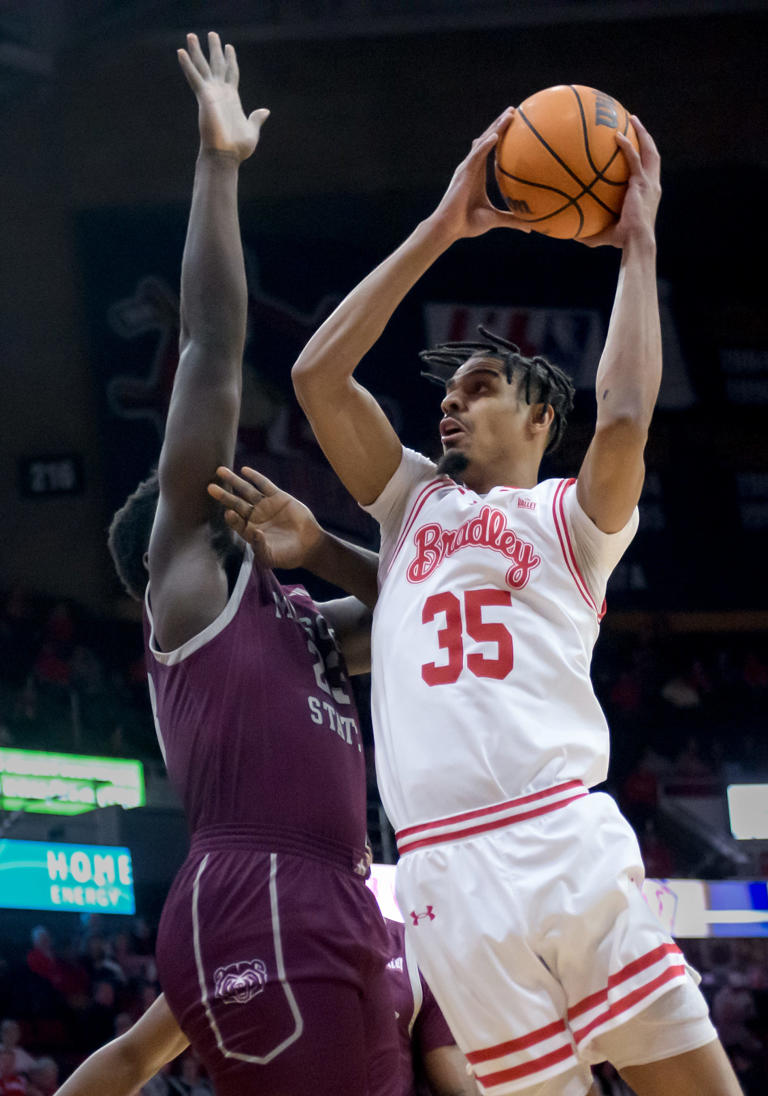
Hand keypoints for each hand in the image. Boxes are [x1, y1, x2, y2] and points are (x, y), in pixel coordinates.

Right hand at [178, 32, 268, 160]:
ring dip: (197, 51)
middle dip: (214, 49)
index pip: (231, 73)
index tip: (229, 47)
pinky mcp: (204, 97)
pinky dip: (187, 65)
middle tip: (212, 34)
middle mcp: (220, 93)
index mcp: (232, 98)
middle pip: (217, 65)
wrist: (225, 155)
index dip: (230, 60)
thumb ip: (256, 118)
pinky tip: (181, 52)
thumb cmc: (237, 148)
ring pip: (203, 67)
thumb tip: (265, 111)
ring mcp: (211, 94)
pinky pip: (194, 77)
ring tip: (192, 35)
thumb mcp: (252, 130)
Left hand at [207, 466, 323, 569]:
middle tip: (210, 488)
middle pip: (235, 503)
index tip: (228, 513)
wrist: (309, 546)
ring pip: (246, 490)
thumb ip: (260, 546)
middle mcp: (254, 516)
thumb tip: (253, 532)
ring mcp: (265, 505)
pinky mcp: (278, 497)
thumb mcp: (271, 556)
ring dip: (234, 481)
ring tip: (220, 471)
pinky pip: (264, 484)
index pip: (235, 522)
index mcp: (249, 531)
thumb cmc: (288, 555)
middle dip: (223, 495)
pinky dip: (255, 477)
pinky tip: (244, 470)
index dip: (231, 518)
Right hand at [431, 108, 531, 240]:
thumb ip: (511, 220)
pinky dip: (486, 144)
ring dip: (496, 127)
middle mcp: (472, 167)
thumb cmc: (468, 224)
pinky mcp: (463, 172)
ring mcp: (467, 168)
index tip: (514, 125)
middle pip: (487, 139)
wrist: (449, 228)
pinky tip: (496, 135)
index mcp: (478, 174)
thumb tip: (530, 227)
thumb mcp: (494, 220)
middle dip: (500, 124)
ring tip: (510, 114)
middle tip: (514, 111)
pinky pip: (476, 155)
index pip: (491, 150)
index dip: (500, 136)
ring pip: (483, 142)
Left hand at [580, 116, 660, 247]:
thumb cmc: (621, 241)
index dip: (643, 155)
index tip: (634, 144)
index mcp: (647, 193)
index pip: (647, 169)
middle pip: (652, 154)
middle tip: (634, 122)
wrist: (636, 241)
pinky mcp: (642, 183)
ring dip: (642, 133)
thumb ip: (590, 231)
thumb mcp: (604, 233)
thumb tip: (571, 235)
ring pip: (649, 151)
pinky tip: (617, 136)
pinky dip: (627, 146)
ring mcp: (649, 182)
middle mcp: (652, 185)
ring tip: (632, 118)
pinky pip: (634, 159)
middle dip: (645, 137)